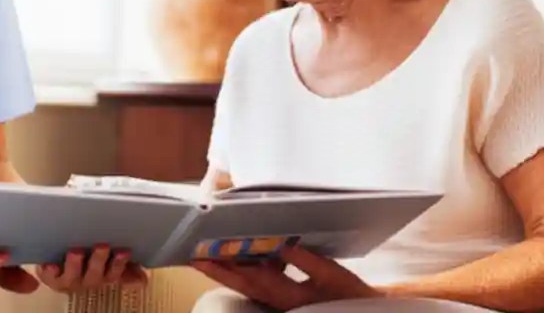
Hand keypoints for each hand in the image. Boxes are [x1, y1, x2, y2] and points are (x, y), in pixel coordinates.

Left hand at [36, 245, 148, 292]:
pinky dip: (49, 271)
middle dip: (98, 261)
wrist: (60, 263)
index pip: (114, 273)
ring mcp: (68, 280)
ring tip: (76, 252)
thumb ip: (126, 267)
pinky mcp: (49, 277)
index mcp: (103, 276)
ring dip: (75, 265)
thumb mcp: (109, 263)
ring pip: (72, 276)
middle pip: (94, 274)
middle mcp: (87, 280)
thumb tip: (143, 279)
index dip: (119, 264)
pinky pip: (49, 277)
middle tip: (101, 246)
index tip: (123, 251)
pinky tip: (50, 263)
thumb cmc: (88, 260)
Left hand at [190, 246, 376, 310]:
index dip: (224, 267)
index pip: (249, 279)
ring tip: (212, 251)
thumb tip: (282, 243)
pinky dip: (251, 269)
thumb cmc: (349, 296)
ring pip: (248, 284)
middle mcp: (278, 301)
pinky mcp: (286, 298)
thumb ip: (304, 260)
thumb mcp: (330, 274)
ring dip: (231, 269)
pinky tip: (248, 254)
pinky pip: (262, 283)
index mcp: (287, 295)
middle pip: (241, 284)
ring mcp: (281, 301)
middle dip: (217, 270)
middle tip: (194, 255)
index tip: (203, 256)